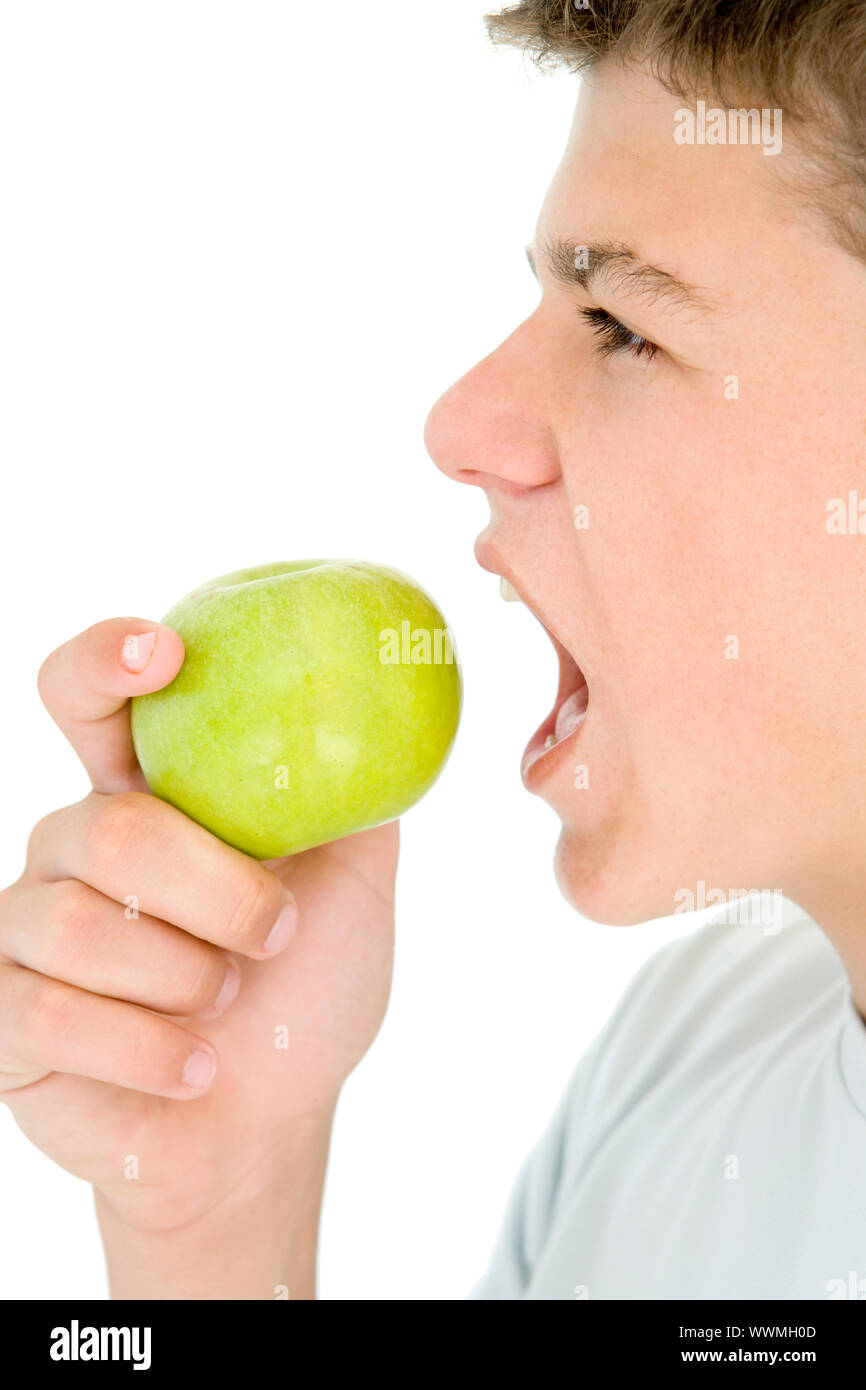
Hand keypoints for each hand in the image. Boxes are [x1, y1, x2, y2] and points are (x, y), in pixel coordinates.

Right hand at [0, 618, 396, 1269]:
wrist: (268, 1122)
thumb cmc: (303, 993)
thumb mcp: (353, 884)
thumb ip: (353, 794)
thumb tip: (384, 709)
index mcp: (149, 796)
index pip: (87, 697)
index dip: (105, 660)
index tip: (161, 651)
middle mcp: (73, 846)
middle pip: (112, 830)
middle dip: (217, 893)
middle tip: (274, 936)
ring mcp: (29, 930)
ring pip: (86, 928)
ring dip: (189, 981)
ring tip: (229, 1004)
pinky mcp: (4, 1015)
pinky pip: (51, 1014)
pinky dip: (150, 1051)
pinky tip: (195, 1069)